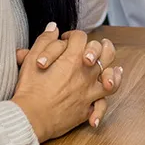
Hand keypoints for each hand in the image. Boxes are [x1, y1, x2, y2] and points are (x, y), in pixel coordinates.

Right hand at [12, 26, 122, 140]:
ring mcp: (88, 92)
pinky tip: (107, 98)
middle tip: (100, 45)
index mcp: (72, 59)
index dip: (73, 36)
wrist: (29, 118)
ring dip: (114, 72)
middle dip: (102, 46)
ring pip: (111, 78)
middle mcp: (85, 74)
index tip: (65, 40)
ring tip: (116, 68)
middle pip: (104, 53)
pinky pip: (102, 105)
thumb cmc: (29, 89)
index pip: (80, 38)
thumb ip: (44, 41)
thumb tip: (53, 27)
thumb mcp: (31, 59)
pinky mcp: (85, 109)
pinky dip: (106, 101)